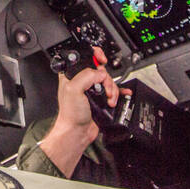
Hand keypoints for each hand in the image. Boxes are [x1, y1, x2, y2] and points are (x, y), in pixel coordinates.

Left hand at [39, 46, 129, 176]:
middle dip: (107, 79)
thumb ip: (87, 76)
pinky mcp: (100, 99)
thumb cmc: (70, 114)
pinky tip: (119, 95)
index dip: (95, 56)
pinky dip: (118, 93)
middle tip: (104, 88)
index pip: (85, 58)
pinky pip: (113, 91)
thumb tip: (101, 74)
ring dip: (112, 89)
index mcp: (72, 75)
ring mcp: (92, 90)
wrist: (78, 132)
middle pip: (101, 70)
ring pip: (109, 81)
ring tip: (108, 99)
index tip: (101, 61)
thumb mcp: (74, 89)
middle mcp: (82, 81)